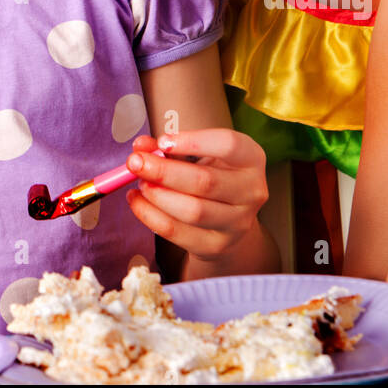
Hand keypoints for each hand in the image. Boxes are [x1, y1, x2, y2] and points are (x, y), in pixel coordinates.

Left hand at [125, 129, 268, 265]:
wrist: (227, 220)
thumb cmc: (212, 176)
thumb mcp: (198, 154)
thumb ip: (169, 147)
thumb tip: (141, 146)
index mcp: (252, 159)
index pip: (229, 145)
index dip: (193, 141)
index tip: (163, 141)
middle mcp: (252, 191)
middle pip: (205, 181)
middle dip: (163, 171)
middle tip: (135, 162)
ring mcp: (238, 223)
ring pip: (193, 211)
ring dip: (158, 195)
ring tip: (139, 183)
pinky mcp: (217, 246)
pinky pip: (179, 233)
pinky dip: (151, 216)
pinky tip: (137, 202)